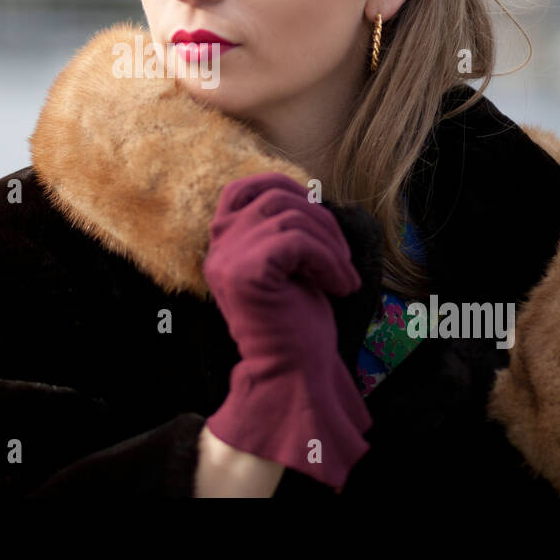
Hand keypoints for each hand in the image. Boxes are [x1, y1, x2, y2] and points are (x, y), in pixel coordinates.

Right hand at [202, 172, 371, 491]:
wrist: (291, 375)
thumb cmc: (295, 323)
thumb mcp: (287, 266)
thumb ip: (282, 229)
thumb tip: (308, 192)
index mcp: (221, 247)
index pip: (239, 189)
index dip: (280, 184)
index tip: (315, 204)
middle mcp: (218, 250)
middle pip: (275, 199)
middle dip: (320, 221)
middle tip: (341, 260)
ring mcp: (228, 260)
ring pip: (290, 217)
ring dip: (329, 245)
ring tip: (342, 278)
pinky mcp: (248, 273)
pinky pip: (298, 241)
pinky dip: (328, 261)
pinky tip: (339, 287)